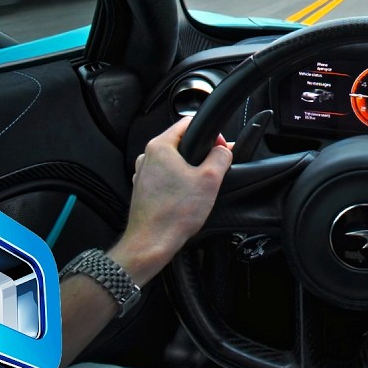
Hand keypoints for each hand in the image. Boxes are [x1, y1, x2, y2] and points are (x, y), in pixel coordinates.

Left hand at [111, 116, 230, 283]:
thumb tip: (224, 150)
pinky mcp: (144, 190)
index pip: (188, 123)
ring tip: (201, 188)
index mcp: (160, 147)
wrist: (151, 243)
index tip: (220, 148)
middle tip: (215, 170)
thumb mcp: (209, 180)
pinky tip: (187, 199)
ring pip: (174, 163)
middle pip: (182, 144)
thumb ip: (221, 157)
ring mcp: (143, 174)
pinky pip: (166, 179)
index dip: (211, 133)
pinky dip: (179, 184)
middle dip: (201, 154)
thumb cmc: (174, 214)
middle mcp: (147, 157)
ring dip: (190, 170)